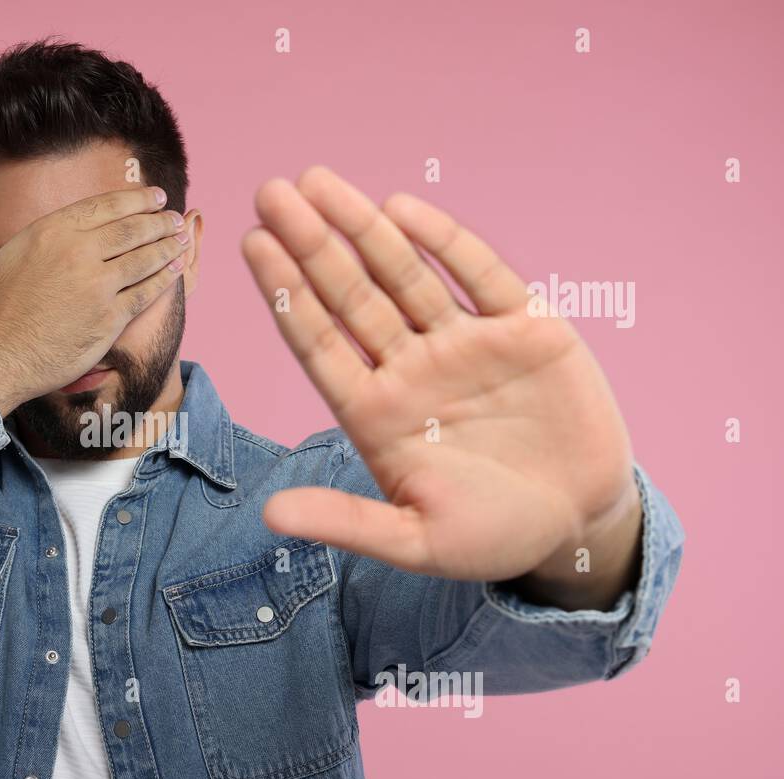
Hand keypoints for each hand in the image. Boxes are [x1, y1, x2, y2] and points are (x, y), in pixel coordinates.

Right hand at [0, 185, 189, 415]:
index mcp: (50, 231)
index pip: (105, 206)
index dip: (136, 199)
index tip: (155, 197)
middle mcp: (77, 252)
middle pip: (131, 228)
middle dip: (159, 220)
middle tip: (174, 217)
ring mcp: (96, 285)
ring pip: (144, 257)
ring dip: (167, 245)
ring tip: (182, 238)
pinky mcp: (109, 317)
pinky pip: (146, 291)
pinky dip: (166, 277)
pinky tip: (178, 268)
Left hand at [241, 167, 641, 600]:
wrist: (580, 524)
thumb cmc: (490, 538)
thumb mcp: (415, 540)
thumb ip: (346, 521)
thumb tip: (268, 517)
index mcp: (375, 413)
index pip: (319, 344)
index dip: (286, 295)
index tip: (253, 245)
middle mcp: (410, 368)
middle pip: (350, 296)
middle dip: (311, 244)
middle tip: (271, 191)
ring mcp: (464, 343)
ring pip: (404, 274)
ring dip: (363, 229)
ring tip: (318, 183)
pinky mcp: (522, 328)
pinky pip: (479, 275)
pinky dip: (444, 242)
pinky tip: (401, 209)